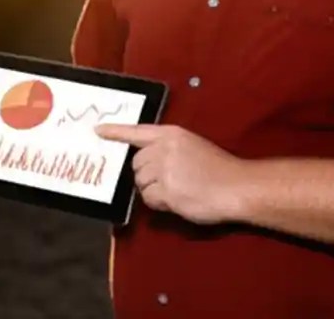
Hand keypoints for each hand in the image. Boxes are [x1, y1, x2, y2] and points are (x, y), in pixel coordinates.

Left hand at [93, 123, 245, 224]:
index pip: (136, 131)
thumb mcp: (192, 147)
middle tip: (168, 181)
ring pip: (141, 183)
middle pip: (136, 164)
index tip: (98, 130)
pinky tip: (178, 200)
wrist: (236, 186)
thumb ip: (169, 150)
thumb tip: (149, 164)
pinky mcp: (165, 191)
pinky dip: (159, 203)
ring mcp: (163, 170)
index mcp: (171, 134)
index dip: (116, 132)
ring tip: (178, 191)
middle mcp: (163, 149)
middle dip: (146, 175)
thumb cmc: (219, 168)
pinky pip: (149, 199)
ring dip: (154, 190)